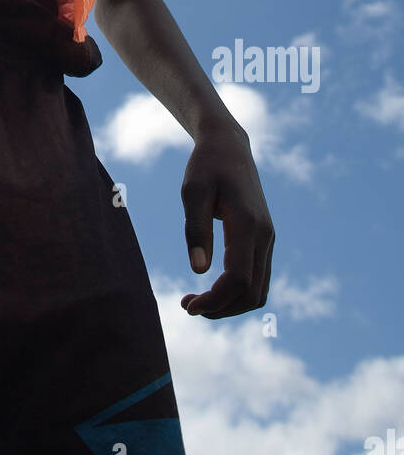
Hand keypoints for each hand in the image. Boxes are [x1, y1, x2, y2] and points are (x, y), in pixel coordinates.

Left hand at [180, 120, 274, 318]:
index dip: (215, 301)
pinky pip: (258, 278)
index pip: (239, 279)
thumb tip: (198, 271)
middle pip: (252, 294)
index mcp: (248, 224)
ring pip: (259, 291)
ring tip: (198, 301)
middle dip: (221, 308)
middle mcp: (265, 236)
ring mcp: (268, 239)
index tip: (187, 305)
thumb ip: (196, 229)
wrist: (229, 146)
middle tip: (188, 305)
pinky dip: (238, 293)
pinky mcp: (264, 239)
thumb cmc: (206, 166)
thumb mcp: (193, 191)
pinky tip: (213, 288)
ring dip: (230, 304)